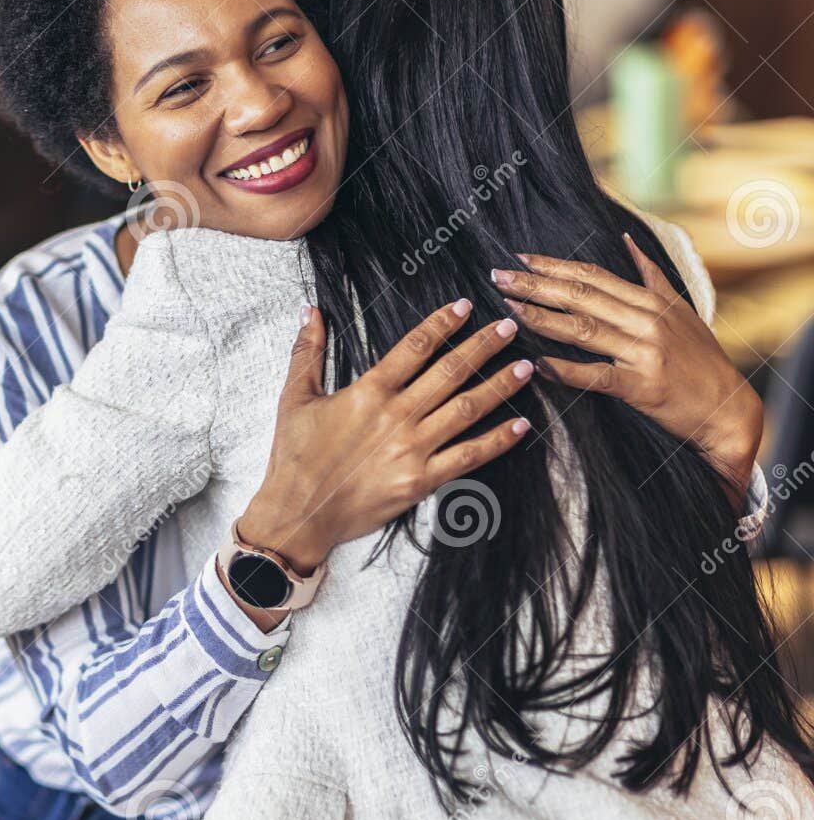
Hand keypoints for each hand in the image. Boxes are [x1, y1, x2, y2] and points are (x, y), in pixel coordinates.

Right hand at [238, 300, 534, 570]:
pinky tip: (520, 425)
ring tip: (525, 367)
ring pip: (466, 410)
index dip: (442, 324)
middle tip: (509, 328)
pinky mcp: (420, 481)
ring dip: (499, 387)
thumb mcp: (294, 398)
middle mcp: (396, 416)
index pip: (414, 347)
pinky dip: (496, 441)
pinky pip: (468, 457)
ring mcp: (411, 449)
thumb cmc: (294, 456)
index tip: (464, 307)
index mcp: (368, 392)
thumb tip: (312, 312)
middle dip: (483, 347)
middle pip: (449, 372)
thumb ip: (307, 352)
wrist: (299, 513)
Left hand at [492, 234, 761, 504]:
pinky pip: (597, 375)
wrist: (729, 407)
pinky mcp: (642, 386)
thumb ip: (651, 276)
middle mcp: (646, 321)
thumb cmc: (701, 359)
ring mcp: (644, 352)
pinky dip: (566, 369)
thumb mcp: (681, 310)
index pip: (592, 277)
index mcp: (649, 301)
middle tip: (498, 276)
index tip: (520, 259)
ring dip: (542, 318)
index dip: (553, 266)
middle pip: (581, 297)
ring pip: (584, 329)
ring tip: (509, 309)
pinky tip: (537, 364)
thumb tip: (628, 239)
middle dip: (535, 285)